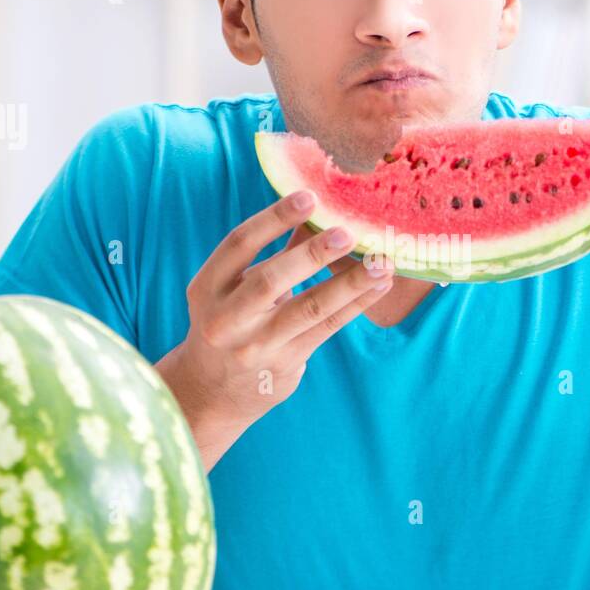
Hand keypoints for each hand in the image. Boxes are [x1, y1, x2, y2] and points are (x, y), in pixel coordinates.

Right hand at [155, 189, 393, 461]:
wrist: (211, 392)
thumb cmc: (231, 324)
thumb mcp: (234, 289)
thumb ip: (272, 254)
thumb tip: (314, 211)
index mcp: (207, 287)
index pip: (238, 244)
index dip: (272, 219)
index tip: (308, 197)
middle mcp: (226, 318)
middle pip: (270, 280)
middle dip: (311, 255)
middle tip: (348, 233)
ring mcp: (256, 345)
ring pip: (308, 309)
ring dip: (349, 283)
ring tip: (382, 263)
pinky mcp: (285, 362)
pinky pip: (327, 328)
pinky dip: (356, 303)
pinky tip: (378, 285)